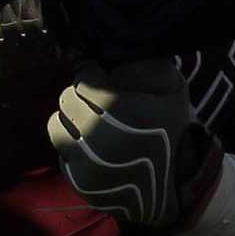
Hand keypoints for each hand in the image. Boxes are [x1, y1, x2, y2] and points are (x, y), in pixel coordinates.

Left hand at [46, 58, 222, 229]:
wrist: (178, 187)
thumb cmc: (174, 133)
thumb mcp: (172, 90)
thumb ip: (148, 64)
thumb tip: (120, 49)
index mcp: (118, 106)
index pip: (84, 77)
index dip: (94, 75)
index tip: (103, 80)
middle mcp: (96, 133)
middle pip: (67, 98)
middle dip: (80, 96)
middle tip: (94, 102)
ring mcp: (85, 160)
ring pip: (56, 124)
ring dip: (70, 120)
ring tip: (86, 123)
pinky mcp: (79, 182)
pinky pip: (61, 154)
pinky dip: (72, 148)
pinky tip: (90, 148)